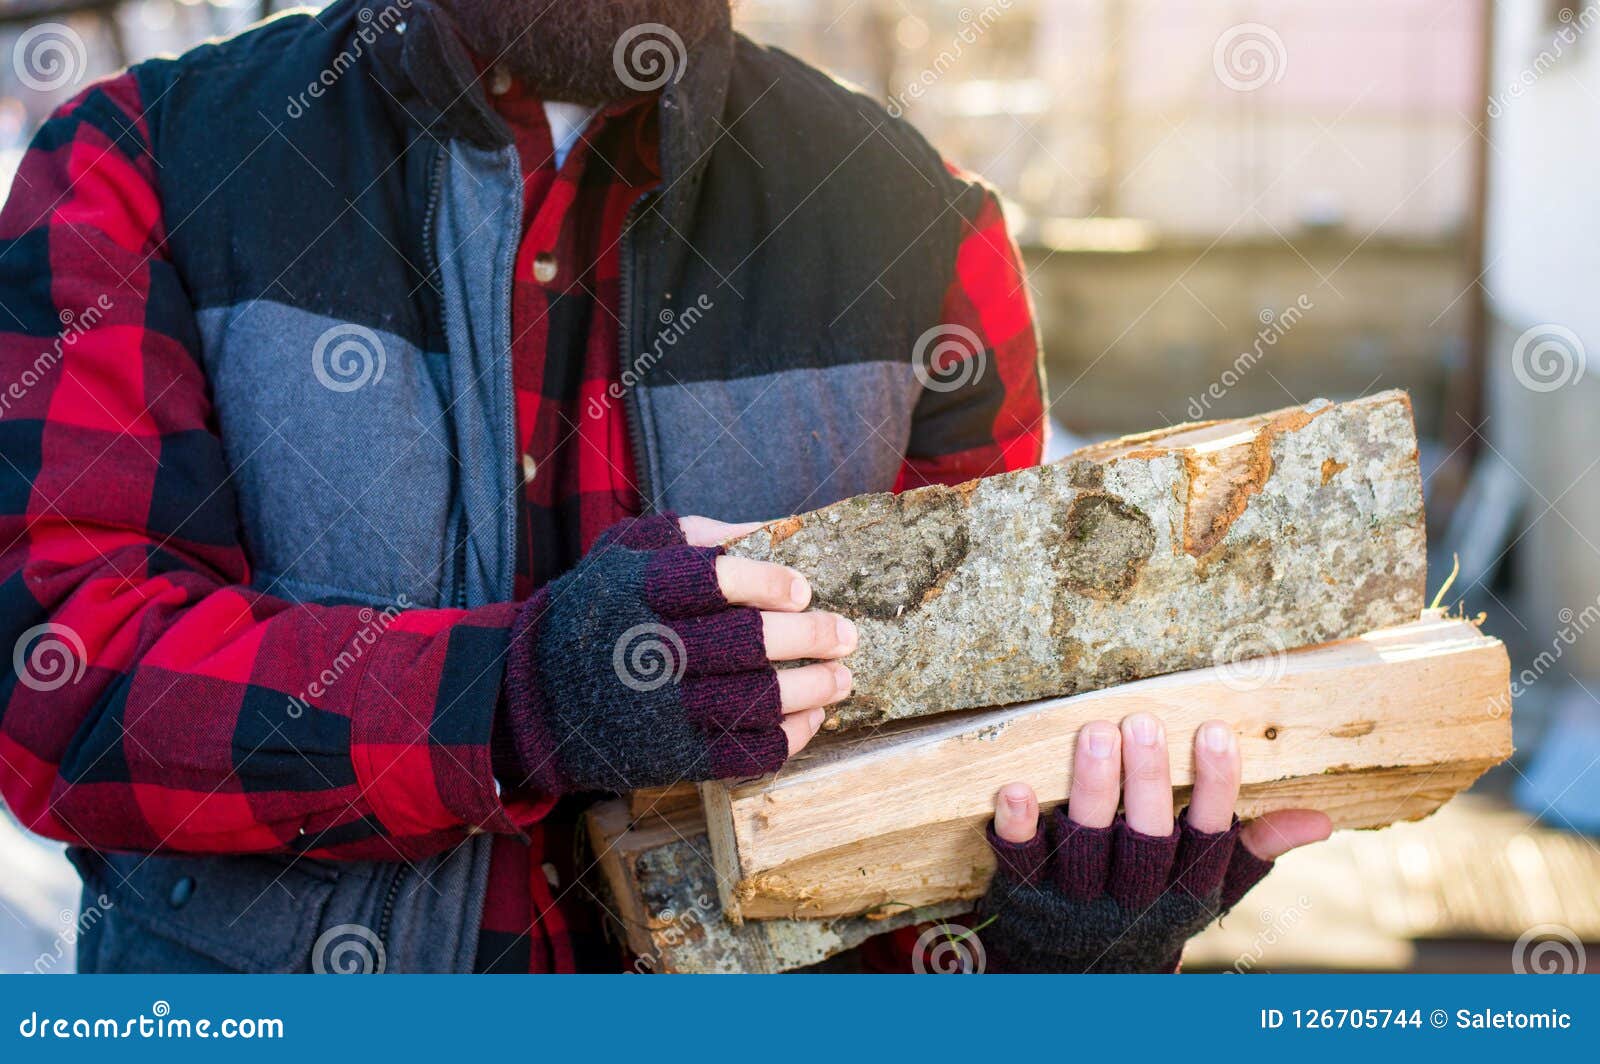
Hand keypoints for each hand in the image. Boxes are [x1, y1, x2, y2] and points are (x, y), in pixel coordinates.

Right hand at [494, 512, 853, 795]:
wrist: (534, 695)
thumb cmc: (599, 608)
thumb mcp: (626, 551)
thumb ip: (694, 534)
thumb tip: (770, 530)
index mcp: (635, 589)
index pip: (712, 580)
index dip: (766, 582)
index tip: (801, 588)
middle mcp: (647, 650)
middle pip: (745, 644)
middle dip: (809, 637)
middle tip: (847, 633)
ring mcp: (659, 709)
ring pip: (754, 701)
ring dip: (812, 689)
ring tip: (843, 677)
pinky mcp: (670, 756)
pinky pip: (744, 754)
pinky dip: (789, 737)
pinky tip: (812, 717)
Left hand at [970, 714, 1331, 972]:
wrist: (1078, 977)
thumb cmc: (1153, 907)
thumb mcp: (1208, 889)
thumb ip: (1254, 851)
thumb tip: (1320, 820)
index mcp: (1186, 887)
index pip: (1209, 834)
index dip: (1214, 786)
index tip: (1214, 731)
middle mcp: (1137, 893)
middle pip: (1146, 835)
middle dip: (1146, 779)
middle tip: (1143, 723)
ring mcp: (1079, 896)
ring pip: (1087, 841)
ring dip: (1091, 788)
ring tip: (1094, 733)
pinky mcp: (1027, 893)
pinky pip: (1021, 859)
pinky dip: (1017, 826)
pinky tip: (1014, 789)